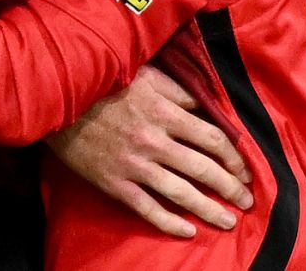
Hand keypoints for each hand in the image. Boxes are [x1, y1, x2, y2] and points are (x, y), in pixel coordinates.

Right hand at [46, 66, 252, 237]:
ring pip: (181, 193)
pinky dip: (170, 223)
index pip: (213, 138)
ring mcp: (135, 164)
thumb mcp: (145, 74)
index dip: (235, 156)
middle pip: (203, 169)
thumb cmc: (104, 81)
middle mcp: (155, 141)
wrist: (58, 98)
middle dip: (230, 188)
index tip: (246, 169)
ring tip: (228, 221)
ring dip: (209, 210)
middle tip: (247, 201)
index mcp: (164, 112)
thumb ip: (178, 90)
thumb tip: (208, 104)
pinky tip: (187, 231)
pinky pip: (148, 208)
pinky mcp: (114, 182)